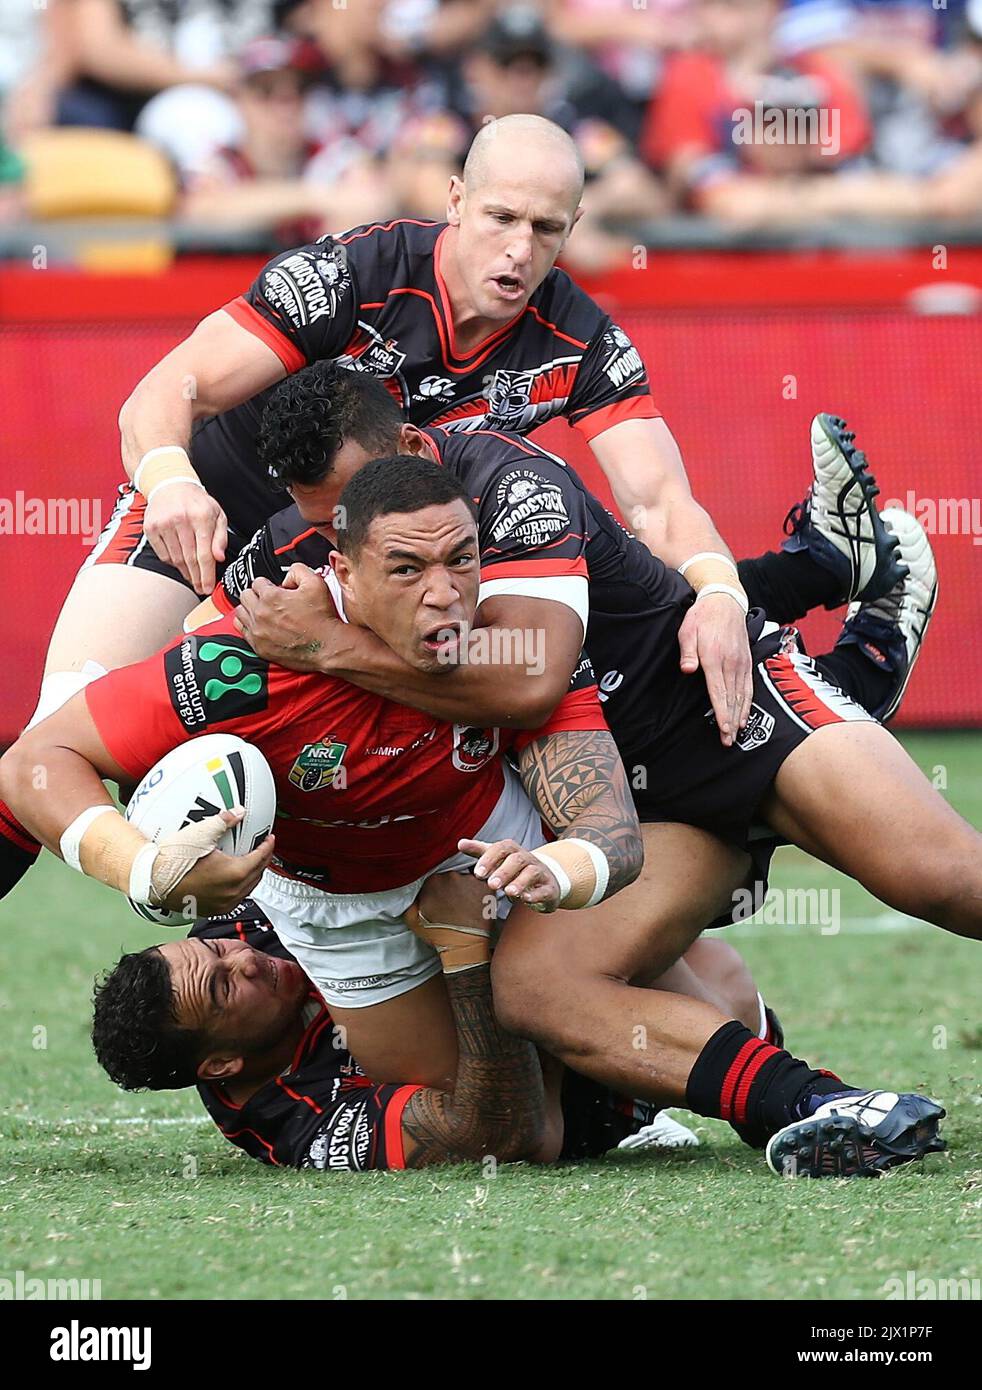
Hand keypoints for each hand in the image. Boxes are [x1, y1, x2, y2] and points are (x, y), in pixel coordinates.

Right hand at [143, 480, 227, 595]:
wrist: (170, 484)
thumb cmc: (196, 502)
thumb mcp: (217, 514)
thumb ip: (220, 536)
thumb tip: (219, 557)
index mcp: (201, 516)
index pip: (204, 553)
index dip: (207, 574)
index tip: (208, 587)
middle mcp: (181, 519)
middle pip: (190, 559)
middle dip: (197, 578)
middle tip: (201, 588)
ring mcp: (163, 524)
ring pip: (176, 559)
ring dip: (186, 571)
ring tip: (193, 576)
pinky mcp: (151, 528)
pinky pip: (163, 554)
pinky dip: (172, 562)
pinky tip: (180, 562)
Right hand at [160, 810, 273, 917]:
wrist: (151, 879)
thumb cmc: (173, 860)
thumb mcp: (201, 833)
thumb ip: (224, 821)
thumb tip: (239, 812)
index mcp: (234, 873)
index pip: (260, 858)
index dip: (267, 846)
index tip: (269, 838)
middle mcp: (231, 892)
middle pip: (258, 875)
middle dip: (264, 860)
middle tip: (264, 849)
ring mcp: (222, 904)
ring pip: (247, 889)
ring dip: (253, 875)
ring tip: (252, 862)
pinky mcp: (212, 910)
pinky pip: (234, 899)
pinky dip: (240, 887)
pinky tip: (233, 879)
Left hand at [235, 566, 338, 671]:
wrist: (327, 646)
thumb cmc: (322, 618)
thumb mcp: (316, 583)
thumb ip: (298, 570)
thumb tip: (287, 576)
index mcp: (271, 597)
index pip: (257, 582)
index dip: (268, 584)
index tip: (276, 589)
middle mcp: (260, 614)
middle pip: (245, 595)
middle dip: (257, 594)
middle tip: (269, 599)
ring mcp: (258, 631)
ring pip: (240, 612)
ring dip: (250, 608)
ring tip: (263, 610)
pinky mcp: (259, 646)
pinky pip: (241, 630)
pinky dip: (247, 625)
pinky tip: (259, 624)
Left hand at [458, 838, 562, 912]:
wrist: (546, 879)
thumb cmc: (515, 868)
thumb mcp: (498, 858)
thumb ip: (480, 851)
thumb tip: (460, 843)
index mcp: (513, 851)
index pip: (502, 848)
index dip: (490, 859)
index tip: (478, 873)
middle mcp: (528, 859)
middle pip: (517, 859)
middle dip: (504, 871)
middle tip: (491, 885)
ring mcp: (540, 873)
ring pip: (532, 872)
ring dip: (520, 882)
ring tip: (508, 892)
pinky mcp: (549, 888)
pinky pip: (545, 889)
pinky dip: (536, 894)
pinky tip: (525, 899)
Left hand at [678, 592, 752, 746]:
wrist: (724, 601)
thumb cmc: (701, 617)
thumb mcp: (687, 631)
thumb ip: (688, 652)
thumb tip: (687, 670)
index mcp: (714, 657)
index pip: (718, 691)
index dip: (721, 712)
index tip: (723, 728)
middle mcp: (730, 662)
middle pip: (731, 697)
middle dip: (730, 721)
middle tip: (728, 741)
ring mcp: (741, 662)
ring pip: (742, 694)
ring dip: (740, 715)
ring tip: (736, 734)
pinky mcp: (747, 661)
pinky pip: (749, 686)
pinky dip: (748, 702)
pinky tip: (744, 715)